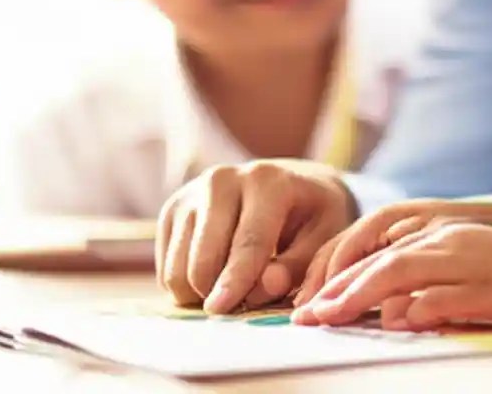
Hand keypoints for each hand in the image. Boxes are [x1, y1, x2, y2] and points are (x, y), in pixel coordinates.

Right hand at [156, 160, 355, 313]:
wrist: (286, 183)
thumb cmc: (310, 215)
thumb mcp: (323, 237)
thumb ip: (298, 266)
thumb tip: (266, 286)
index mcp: (265, 181)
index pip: (247, 242)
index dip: (235, 282)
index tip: (221, 311)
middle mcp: (221, 180)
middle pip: (204, 258)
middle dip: (217, 294)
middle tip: (243, 305)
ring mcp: (191, 193)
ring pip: (179, 268)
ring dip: (201, 294)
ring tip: (232, 289)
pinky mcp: (172, 210)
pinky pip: (167, 268)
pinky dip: (188, 286)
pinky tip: (215, 276)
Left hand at [294, 194, 491, 305]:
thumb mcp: (464, 270)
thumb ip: (426, 285)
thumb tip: (391, 313)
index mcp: (438, 233)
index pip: (375, 251)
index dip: (338, 277)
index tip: (310, 304)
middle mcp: (447, 241)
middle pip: (380, 261)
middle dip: (339, 288)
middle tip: (308, 316)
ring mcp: (469, 262)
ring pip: (403, 272)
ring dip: (363, 295)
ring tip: (333, 316)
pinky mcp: (491, 288)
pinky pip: (445, 296)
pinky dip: (418, 308)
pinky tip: (397, 323)